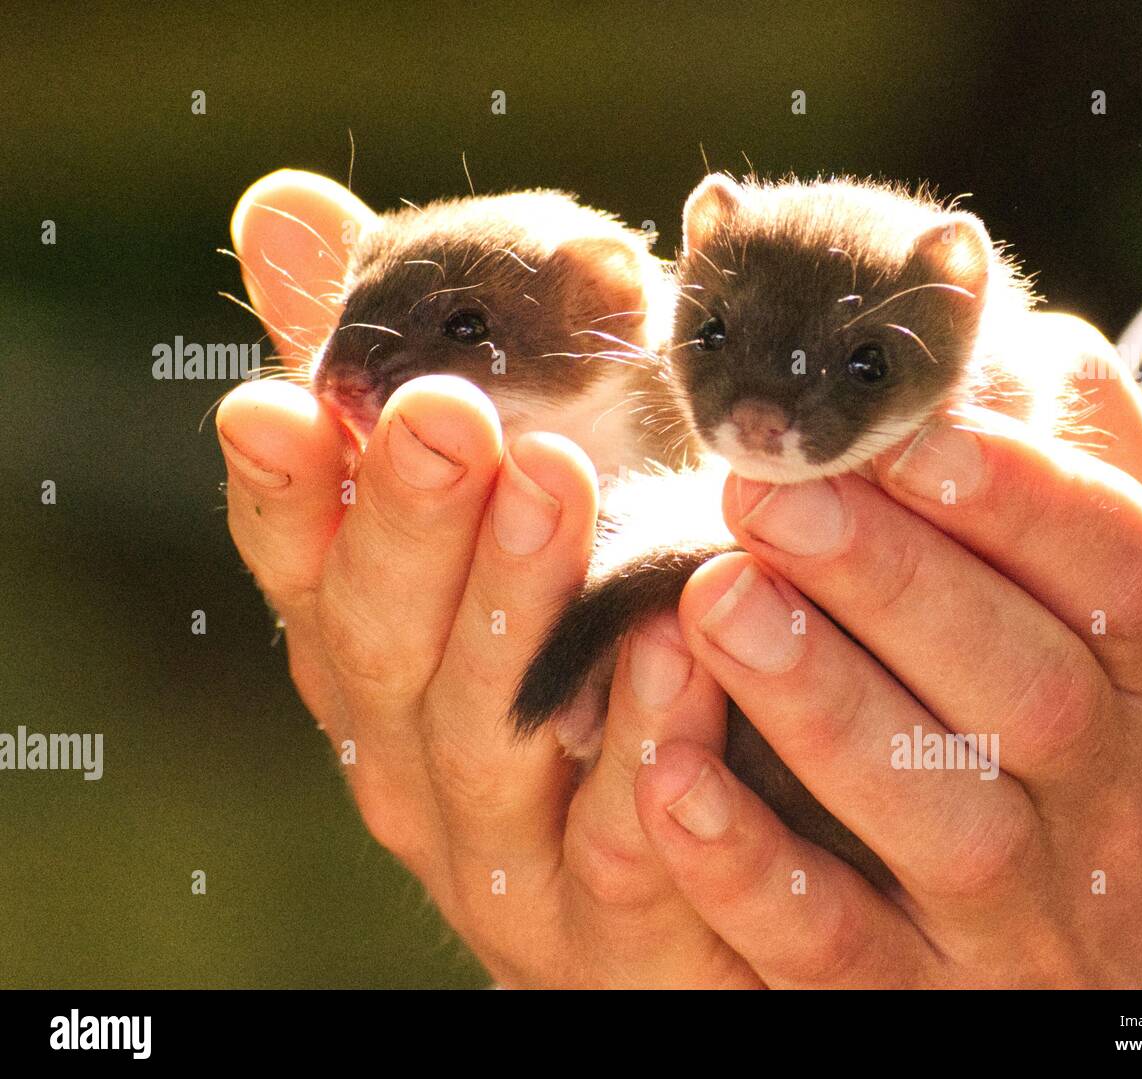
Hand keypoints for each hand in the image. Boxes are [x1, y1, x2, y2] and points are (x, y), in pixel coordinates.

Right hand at [216, 170, 760, 986]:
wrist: (678, 860)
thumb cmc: (581, 640)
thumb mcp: (505, 490)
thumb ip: (404, 368)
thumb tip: (283, 211)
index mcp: (380, 648)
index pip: (306, 567)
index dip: (288, 490)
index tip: (277, 402)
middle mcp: (413, 749)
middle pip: (386, 645)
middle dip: (411, 526)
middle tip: (451, 417)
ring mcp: (502, 846)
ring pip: (486, 738)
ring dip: (514, 612)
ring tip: (561, 484)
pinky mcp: (608, 921)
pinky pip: (623, 844)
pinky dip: (645, 748)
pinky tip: (682, 648)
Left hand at [632, 337, 1141, 987]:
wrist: (1118, 981)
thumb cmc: (1084, 747)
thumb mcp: (1111, 624)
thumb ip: (1068, 481)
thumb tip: (993, 335)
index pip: (1126, 572)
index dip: (1019, 495)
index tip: (896, 428)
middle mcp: (1107, 796)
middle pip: (1025, 687)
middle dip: (893, 579)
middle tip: (764, 489)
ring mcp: (1017, 916)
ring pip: (942, 818)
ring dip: (824, 703)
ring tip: (713, 601)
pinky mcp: (918, 997)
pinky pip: (839, 948)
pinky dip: (753, 866)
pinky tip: (670, 781)